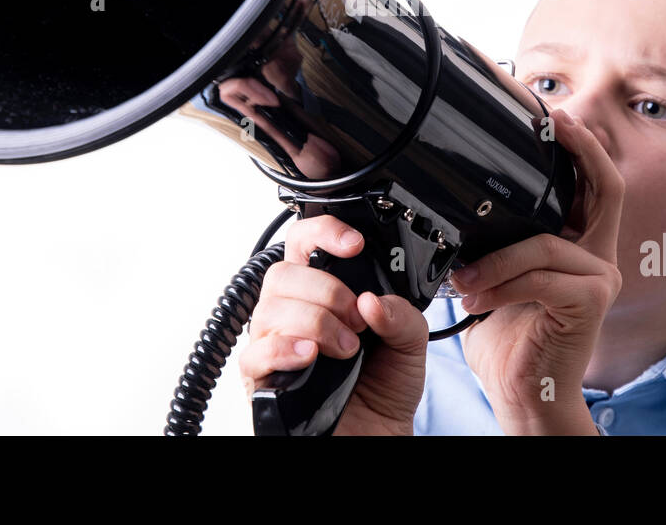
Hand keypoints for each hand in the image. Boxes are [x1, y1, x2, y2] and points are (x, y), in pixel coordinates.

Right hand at [238, 215, 429, 434]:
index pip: (303, 243)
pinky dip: (285, 349)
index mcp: (321, 293)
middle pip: (283, 273)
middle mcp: (292, 313)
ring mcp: (275, 344)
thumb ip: (401, 314)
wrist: (380, 433)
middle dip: (326, 290)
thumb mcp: (410, 341)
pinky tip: (310, 355)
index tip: (353, 243)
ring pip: (270, 309)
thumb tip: (371, 300)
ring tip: (346, 348)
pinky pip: (255, 353)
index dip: (322, 232)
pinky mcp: (263, 379)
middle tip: (356, 318)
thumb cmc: (385, 385)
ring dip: (316, 322)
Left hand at [452, 108, 623, 433]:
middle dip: (580, 150)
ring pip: (546, 242)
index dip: (582, 147)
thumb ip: (499, 240)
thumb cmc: (507, 337)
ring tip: (462, 280)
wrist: (521, 391)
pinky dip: (502, 284)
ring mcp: (601, 278)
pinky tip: (476, 299)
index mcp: (578, 245)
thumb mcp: (496, 275)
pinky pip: (542, 276)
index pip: (593, 185)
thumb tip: (461, 200)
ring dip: (496, 260)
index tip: (557, 115)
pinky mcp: (593, 301)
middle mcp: (599, 257)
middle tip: (553, 124)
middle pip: (605, 188)